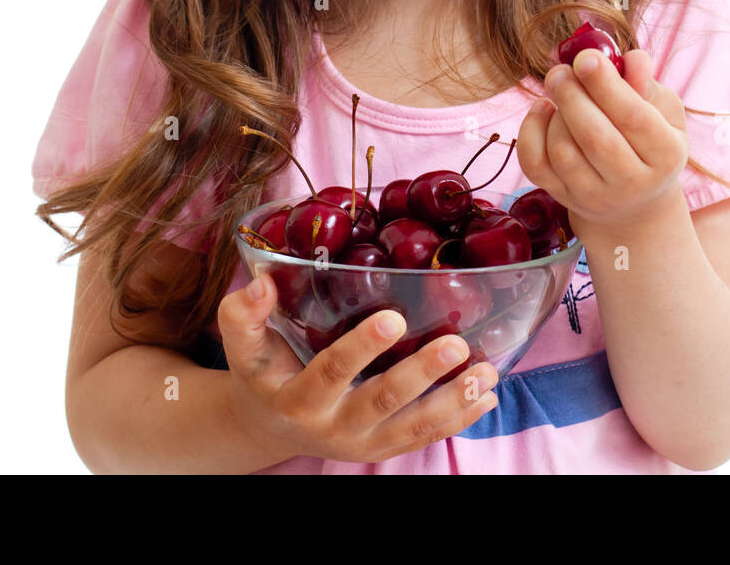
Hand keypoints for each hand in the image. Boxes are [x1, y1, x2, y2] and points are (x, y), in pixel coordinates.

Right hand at [216, 272, 499, 464]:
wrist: (268, 425)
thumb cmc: (263, 372)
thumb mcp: (244, 346)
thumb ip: (243, 314)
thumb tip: (260, 282)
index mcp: (298, 398)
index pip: (331, 373)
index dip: (361, 349)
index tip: (392, 317)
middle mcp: (333, 427)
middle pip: (382, 402)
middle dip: (421, 374)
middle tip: (455, 344)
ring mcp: (363, 443)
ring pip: (413, 426)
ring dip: (452, 400)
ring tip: (486, 372)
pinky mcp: (384, 448)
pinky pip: (424, 437)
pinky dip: (458, 419)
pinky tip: (486, 396)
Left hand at [517, 47, 690, 231]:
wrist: (634, 197)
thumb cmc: (648, 136)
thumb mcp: (662, 108)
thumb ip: (645, 81)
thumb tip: (629, 59)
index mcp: (666, 154)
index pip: (634, 117)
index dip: (605, 84)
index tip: (586, 57)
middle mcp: (633, 182)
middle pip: (595, 138)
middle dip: (572, 96)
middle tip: (560, 71)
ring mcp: (596, 195)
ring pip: (562, 151)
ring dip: (555, 113)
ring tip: (561, 90)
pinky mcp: (564, 197)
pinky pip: (535, 164)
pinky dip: (531, 130)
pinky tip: (543, 110)